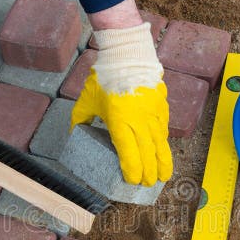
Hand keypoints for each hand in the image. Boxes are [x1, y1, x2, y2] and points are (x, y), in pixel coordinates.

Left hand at [71, 22, 172, 185]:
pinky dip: (163, 143)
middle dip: (149, 172)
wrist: (127, 53)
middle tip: (148, 185)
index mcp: (120, 120)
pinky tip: (162, 152)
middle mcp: (139, 119)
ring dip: (162, 162)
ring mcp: (153, 113)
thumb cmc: (105, 77)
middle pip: (148, 153)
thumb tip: (75, 133)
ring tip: (163, 177)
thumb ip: (79, 118)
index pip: (129, 152)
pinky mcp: (161, 106)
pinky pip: (164, 130)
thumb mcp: (86, 99)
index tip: (132, 180)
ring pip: (160, 144)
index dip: (133, 169)